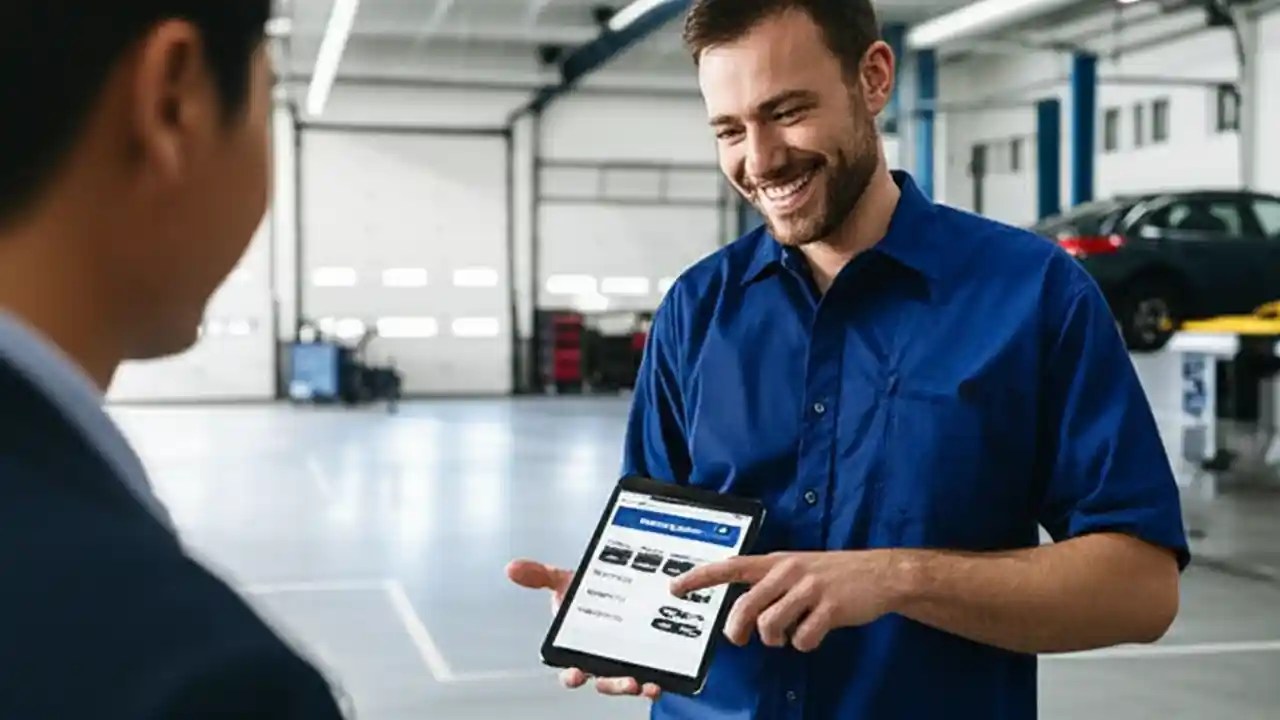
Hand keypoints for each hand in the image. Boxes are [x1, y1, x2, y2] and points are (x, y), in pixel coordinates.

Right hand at [506, 559, 661, 699]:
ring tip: (646, 683)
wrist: (619, 586)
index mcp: (576, 650)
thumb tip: (512, 568)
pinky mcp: (645, 662)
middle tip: (627, 681)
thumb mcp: (564, 581)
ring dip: (636, 686)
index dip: (572, 676)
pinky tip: (661, 680)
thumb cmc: (587, 593)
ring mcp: (623, 664)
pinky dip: (655, 681)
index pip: (571, 671)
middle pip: (604, 682)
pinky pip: (650, 677)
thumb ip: (539, 576)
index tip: (576, 674)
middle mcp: (599, 662)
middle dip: (614, 685)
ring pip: (627, 683)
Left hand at [669, 551, 903, 652]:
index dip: (700, 577)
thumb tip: (742, 614)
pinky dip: (804, 644)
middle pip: (746, 606)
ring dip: (776, 639)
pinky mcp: (829, 608)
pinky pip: (802, 638)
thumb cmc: (832, 574)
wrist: (879, 573)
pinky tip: (813, 633)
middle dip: (738, 629)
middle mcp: (788, 572)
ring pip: (771, 626)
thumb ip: (769, 585)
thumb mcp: (796, 568)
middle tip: (741, 638)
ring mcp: (809, 589)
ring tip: (788, 634)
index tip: (675, 586)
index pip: (729, 566)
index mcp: (775, 562)